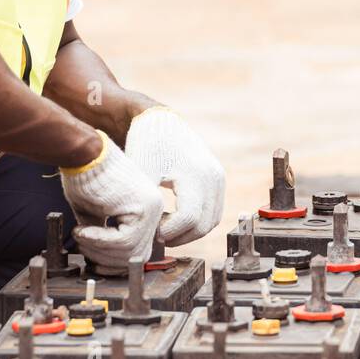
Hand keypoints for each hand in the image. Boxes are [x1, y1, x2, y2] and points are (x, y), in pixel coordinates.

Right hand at [58, 131, 162, 268]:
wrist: (82, 153)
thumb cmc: (84, 177)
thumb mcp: (95, 215)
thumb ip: (103, 235)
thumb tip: (99, 260)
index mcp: (145, 210)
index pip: (137, 251)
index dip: (113, 261)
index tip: (92, 259)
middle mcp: (153, 210)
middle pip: (136, 255)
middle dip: (105, 259)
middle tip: (82, 247)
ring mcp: (151, 208)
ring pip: (129, 251)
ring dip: (98, 249)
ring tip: (80, 234)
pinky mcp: (142, 207)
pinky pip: (123, 241)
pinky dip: (99, 241)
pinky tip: (82, 231)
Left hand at [124, 106, 225, 245]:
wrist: (159, 122)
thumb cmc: (146, 146)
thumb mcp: (141, 174)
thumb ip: (147, 204)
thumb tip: (147, 236)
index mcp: (194, 173)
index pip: (189, 218)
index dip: (169, 231)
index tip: (151, 230)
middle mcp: (212, 176)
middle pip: (204, 224)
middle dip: (180, 236)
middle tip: (158, 235)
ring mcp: (218, 177)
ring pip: (211, 221)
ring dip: (190, 231)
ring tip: (165, 228)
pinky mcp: (218, 179)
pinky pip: (213, 211)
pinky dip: (197, 221)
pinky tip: (175, 219)